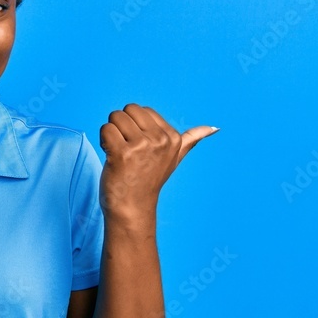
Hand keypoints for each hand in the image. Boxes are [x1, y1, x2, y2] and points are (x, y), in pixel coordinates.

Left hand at [98, 104, 216, 222]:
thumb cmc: (147, 182)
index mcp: (173, 138)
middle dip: (120, 126)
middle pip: (128, 110)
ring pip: (115, 118)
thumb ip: (190, 141)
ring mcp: (142, 146)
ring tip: (119, 154)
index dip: (134, 127)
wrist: (132, 208)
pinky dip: (103, 142)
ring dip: (111, 134)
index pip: (142, 110)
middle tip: (126, 150)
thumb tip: (214, 128)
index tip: (139, 149)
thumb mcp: (174, 159)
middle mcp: (160, 140)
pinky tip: (111, 157)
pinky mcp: (123, 153)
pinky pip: (106, 129)